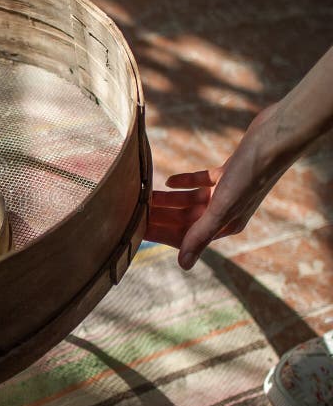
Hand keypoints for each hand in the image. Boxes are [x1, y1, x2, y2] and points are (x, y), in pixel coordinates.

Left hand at [145, 46, 331, 269]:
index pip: (185, 236)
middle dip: (159, 217)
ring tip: (142, 196)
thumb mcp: (221, 207)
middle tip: (131, 212)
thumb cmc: (250, 175)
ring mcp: (227, 191)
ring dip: (168, 199)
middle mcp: (226, 210)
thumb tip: (184, 265)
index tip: (135, 231)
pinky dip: (185, 182)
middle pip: (184, 219)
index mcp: (226, 225)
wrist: (274, 139)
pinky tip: (168, 180)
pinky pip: (201, 181)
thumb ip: (200, 235)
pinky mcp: (227, 172)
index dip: (160, 234)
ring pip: (189, 200)